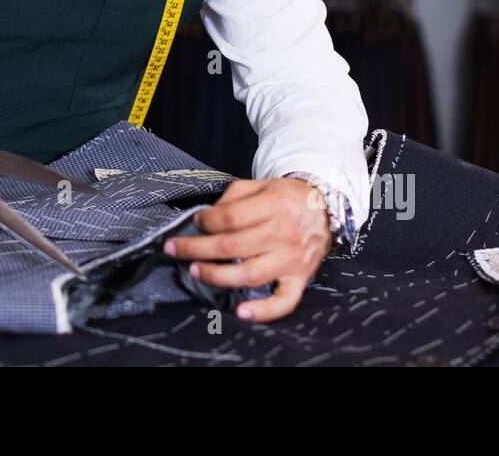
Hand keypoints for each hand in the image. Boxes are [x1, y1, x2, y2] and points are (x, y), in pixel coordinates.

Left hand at [162, 177, 331, 322]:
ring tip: (195, 271)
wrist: (323, 209)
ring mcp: (292, 259)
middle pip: (232, 246)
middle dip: (196, 249)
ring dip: (217, 276)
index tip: (194, 222)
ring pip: (250, 274)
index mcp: (274, 205)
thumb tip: (205, 220)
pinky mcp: (300, 279)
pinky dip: (263, 312)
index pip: (230, 217)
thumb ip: (231, 199)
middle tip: (175, 249)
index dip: (205, 221)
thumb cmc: (284, 197)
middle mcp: (284, 233)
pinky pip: (284, 302)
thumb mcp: (259, 185)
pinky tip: (241, 313)